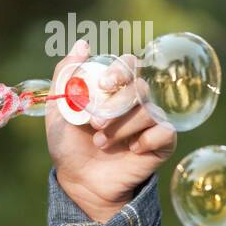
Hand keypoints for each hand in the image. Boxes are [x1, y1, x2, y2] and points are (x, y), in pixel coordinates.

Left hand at [45, 40, 176, 223]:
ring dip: (122, 128)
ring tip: (101, 143)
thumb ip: (66, 75)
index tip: (104, 85)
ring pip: (149, 111)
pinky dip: (146, 140)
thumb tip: (82, 44)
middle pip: (140, 87)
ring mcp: (151, 120)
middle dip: (116, 106)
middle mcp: (135, 101)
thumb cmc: (69, 144)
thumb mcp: (59, 109)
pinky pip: (166, 131)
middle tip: (96, 124)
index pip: (128, 64)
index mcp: (114, 88)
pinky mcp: (163, 142)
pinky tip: (131, 150)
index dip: (119, 71)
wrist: (81, 181)